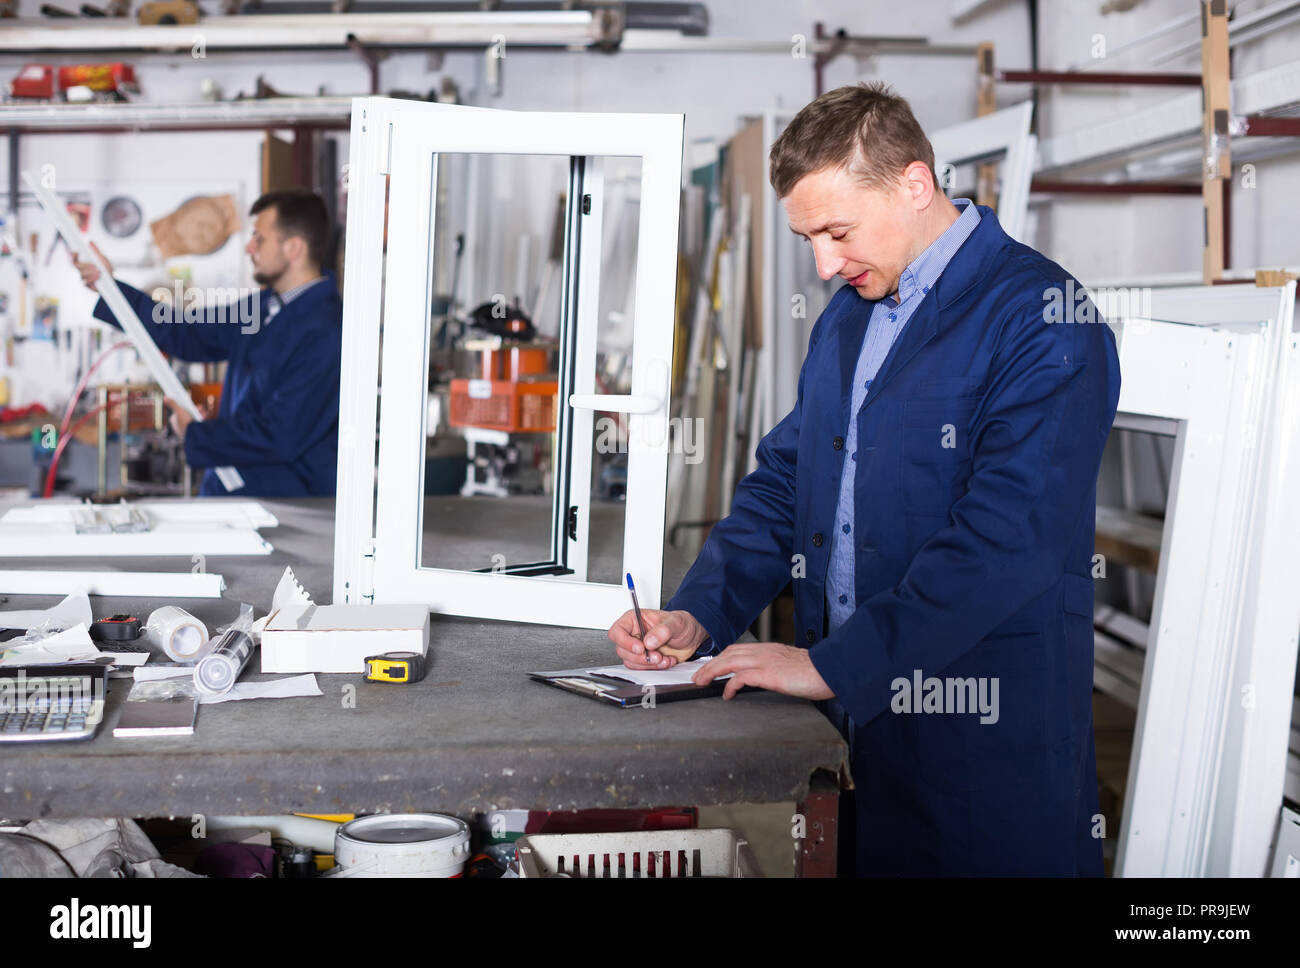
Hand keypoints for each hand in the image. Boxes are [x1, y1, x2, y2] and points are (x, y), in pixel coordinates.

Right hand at [71, 241, 110, 290]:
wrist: (111, 279)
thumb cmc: (105, 268)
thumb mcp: (102, 258)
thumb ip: (96, 251)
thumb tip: (91, 242)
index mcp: (82, 261)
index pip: (73, 257)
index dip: (73, 255)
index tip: (77, 252)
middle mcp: (80, 268)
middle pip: (76, 266)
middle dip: (85, 265)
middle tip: (94, 265)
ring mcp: (82, 276)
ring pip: (81, 274)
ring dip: (90, 272)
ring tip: (99, 272)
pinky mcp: (86, 284)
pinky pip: (86, 282)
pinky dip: (92, 279)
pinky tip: (98, 277)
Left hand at [165, 397, 205, 437]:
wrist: (195, 435)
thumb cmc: (186, 423)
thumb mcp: (179, 411)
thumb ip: (173, 404)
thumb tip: (164, 397)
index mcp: (175, 423)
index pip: (178, 411)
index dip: (183, 406)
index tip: (187, 401)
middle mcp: (181, 427)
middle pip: (187, 414)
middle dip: (194, 409)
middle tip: (199, 406)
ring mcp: (188, 430)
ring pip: (194, 418)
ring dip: (199, 413)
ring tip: (203, 410)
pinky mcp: (195, 432)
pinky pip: (199, 423)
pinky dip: (202, 418)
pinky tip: (205, 415)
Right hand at [609, 608, 707, 669]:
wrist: (691, 637)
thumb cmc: (682, 624)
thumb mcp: (675, 622)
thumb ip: (662, 630)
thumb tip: (649, 641)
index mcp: (634, 619)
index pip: (617, 631)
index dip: (625, 642)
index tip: (640, 648)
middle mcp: (633, 633)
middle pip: (622, 650)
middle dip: (641, 656)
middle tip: (657, 656)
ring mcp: (637, 648)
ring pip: (630, 661)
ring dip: (648, 664)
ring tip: (664, 658)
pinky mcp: (643, 659)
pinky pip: (640, 668)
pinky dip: (653, 668)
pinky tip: (665, 662)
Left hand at [692, 642, 834, 701]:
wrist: (830, 670)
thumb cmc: (814, 671)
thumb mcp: (789, 666)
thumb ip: (774, 668)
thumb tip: (765, 677)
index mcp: (768, 649)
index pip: (737, 650)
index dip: (720, 658)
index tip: (710, 667)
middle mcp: (764, 652)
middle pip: (728, 654)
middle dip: (710, 665)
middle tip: (698, 677)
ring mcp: (765, 661)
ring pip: (729, 662)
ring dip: (712, 672)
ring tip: (702, 682)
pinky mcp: (768, 674)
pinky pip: (740, 678)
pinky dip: (729, 685)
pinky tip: (727, 695)